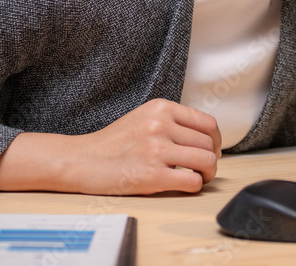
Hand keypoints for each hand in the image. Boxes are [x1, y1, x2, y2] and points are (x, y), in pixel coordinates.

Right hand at [0, 98, 221, 195]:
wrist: (80, 160)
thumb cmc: (113, 143)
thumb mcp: (144, 117)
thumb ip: (172, 121)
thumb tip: (204, 137)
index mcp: (161, 108)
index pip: (208, 124)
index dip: (215, 141)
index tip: (211, 151)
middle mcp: (161, 125)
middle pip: (209, 145)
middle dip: (210, 160)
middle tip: (201, 169)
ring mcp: (156, 150)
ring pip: (207, 162)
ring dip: (206, 174)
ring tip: (196, 178)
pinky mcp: (152, 176)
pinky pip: (192, 182)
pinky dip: (194, 186)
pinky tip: (182, 185)